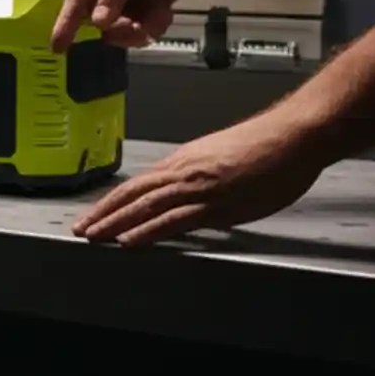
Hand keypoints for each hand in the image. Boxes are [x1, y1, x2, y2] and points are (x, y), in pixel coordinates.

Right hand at [51, 0, 212, 51]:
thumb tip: (98, 22)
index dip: (66, 24)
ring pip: (124, 29)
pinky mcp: (155, 4)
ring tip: (148, 27)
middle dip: (114, 30)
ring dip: (134, 33)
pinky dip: (155, 27)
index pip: (76, 2)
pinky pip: (148, 27)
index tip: (58, 48)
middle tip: (131, 27)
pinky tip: (165, 15)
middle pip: (101, 22)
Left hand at [72, 115, 325, 246]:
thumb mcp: (220, 158)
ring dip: (115, 223)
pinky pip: (175, 219)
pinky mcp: (217, 203)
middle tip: (80, 229)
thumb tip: (187, 194)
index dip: (112, 200)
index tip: (95, 214)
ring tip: (94, 237)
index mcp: (184, 161)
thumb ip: (199, 175)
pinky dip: (148, 231)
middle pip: (133, 194)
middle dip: (103, 213)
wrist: (294, 135)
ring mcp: (199, 187)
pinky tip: (130, 240)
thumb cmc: (266, 145)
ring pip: (146, 207)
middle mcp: (184, 171)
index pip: (138, 184)